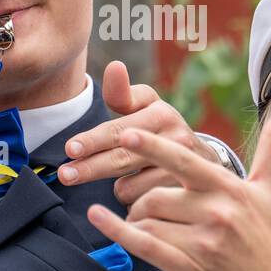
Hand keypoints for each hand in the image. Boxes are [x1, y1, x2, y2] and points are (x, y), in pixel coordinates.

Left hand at [59, 59, 223, 203]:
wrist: (204, 162)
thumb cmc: (162, 129)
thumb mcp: (147, 106)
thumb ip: (123, 93)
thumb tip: (114, 67)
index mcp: (162, 114)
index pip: (120, 129)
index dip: (93, 140)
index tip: (70, 148)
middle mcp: (175, 141)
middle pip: (122, 158)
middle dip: (89, 167)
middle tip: (65, 175)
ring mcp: (180, 171)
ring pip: (128, 186)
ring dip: (117, 187)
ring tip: (125, 180)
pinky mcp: (181, 197)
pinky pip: (139, 204)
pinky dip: (131, 201)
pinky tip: (139, 194)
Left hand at [86, 100, 270, 270]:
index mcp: (230, 188)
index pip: (184, 160)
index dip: (152, 147)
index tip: (127, 134)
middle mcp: (217, 212)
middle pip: (155, 194)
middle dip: (141, 200)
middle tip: (144, 208)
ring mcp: (203, 244)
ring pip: (147, 219)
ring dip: (135, 221)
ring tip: (144, 226)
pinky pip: (144, 246)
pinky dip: (117, 232)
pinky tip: (99, 218)